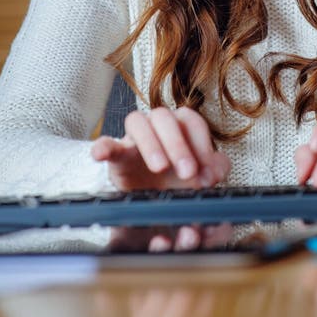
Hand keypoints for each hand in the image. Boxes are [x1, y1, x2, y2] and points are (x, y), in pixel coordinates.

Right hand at [91, 106, 230, 191]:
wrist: (151, 198)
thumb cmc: (178, 179)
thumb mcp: (200, 175)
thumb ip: (214, 170)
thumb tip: (217, 170)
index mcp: (181, 125)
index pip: (192, 121)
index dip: (202, 144)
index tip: (208, 173)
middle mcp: (158, 124)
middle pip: (165, 118)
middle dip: (179, 145)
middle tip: (188, 173)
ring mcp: (134, 137)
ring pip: (138, 122)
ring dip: (150, 143)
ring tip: (159, 168)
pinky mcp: (116, 154)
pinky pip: (105, 143)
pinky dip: (102, 146)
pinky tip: (100, 154)